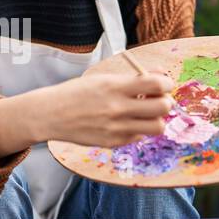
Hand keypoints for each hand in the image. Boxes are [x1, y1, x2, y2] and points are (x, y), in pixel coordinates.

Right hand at [36, 71, 175, 146]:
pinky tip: (124, 122)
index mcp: (115, 87)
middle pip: (163, 108)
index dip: (166, 83)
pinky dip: (137, 129)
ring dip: (155, 119)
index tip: (163, 84)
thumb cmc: (78, 93)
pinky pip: (138, 136)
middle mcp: (117, 108)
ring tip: (145, 114)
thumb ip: (134, 79)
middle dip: (165, 102)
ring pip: (157, 127)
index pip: (157, 84)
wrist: (51, 114)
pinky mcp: (113, 142)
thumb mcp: (104, 79)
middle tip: (157, 100)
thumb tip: (162, 75)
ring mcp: (116, 128)